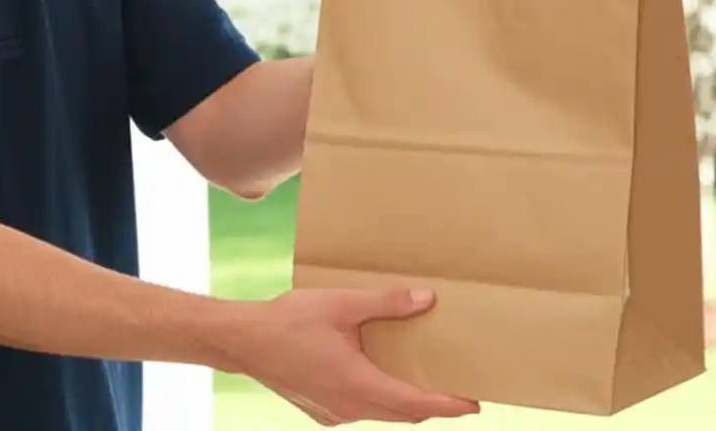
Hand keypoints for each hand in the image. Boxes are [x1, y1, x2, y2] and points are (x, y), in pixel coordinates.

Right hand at [229, 288, 479, 425]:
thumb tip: (427, 300)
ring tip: (421, 382)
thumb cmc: (288, 321)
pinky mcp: (319, 409)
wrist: (242, 341)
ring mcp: (332, 413)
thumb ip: (386, 303)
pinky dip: (378, 398)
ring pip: (380, 413)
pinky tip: (377, 376)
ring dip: (403, 402)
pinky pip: (360, 409)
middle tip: (457, 393)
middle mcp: (348, 408)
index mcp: (359, 386)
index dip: (448, 406)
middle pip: (402, 414)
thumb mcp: (342, 305)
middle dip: (431, 406)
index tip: (474, 404)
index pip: (416, 404)